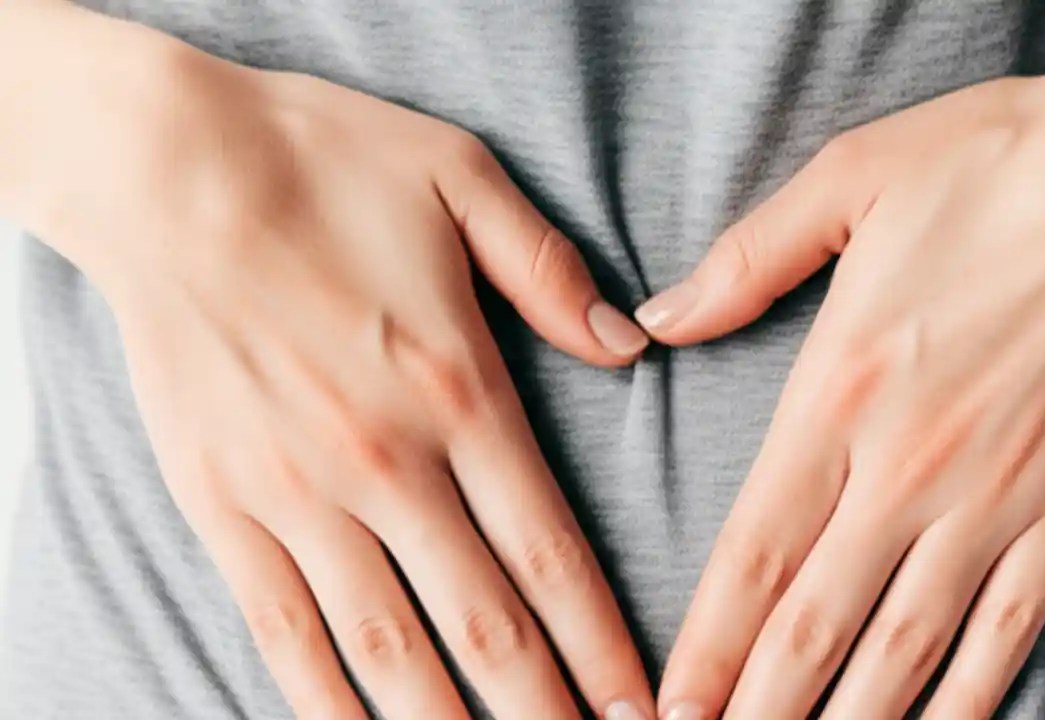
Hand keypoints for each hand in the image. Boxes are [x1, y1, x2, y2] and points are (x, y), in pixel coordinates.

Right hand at [44, 39, 654, 719]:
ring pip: (388, 649)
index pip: (550, 552)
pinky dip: (326, 703)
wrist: (165, 166)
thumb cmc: (323, 163)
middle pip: (484, 622)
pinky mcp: (222, 506)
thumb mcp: (464, 181)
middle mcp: (385, 462)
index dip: (603, 645)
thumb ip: (551, 274)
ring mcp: (297, 495)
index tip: (639, 707)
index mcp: (459, 391)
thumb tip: (628, 346)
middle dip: (546, 709)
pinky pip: (281, 631)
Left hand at [642, 11, 1044, 718]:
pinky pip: (1008, 627)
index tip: (668, 704)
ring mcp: (994, 498)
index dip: (704, 643)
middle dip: (755, 705)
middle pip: (812, 622)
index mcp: (839, 393)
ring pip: (902, 645)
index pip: (751, 552)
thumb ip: (743, 264)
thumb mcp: (843, 183)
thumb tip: (657, 319)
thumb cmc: (989, 169)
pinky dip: (967, 695)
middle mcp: (908, 466)